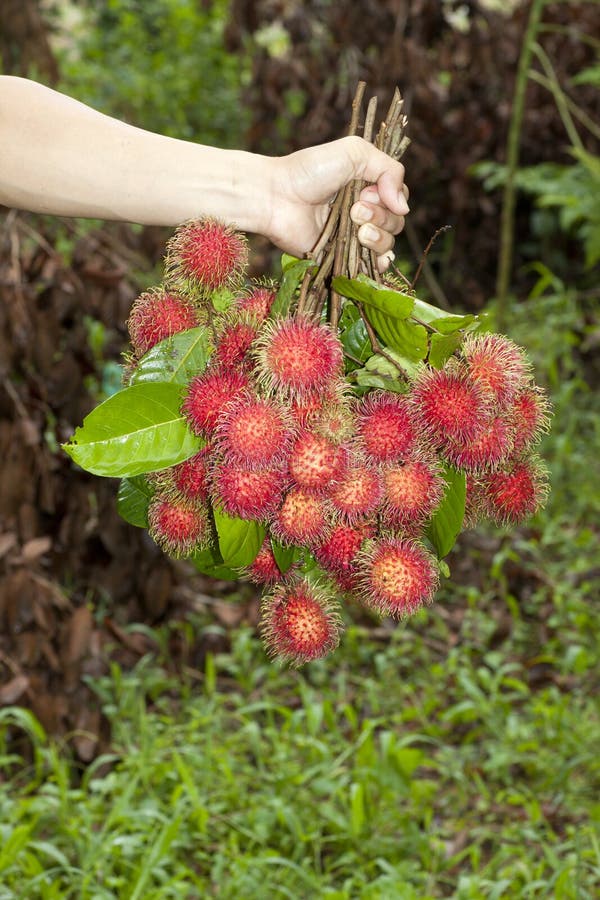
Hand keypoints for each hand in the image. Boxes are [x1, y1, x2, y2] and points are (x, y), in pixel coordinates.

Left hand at [265, 135, 408, 269]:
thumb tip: (404, 207)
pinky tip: (365, 246)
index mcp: (367, 187)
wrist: (277, 197)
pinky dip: (377, 260)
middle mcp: (363, 212)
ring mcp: (353, 236)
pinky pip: (372, 266)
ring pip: (387, 244)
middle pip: (396, 223)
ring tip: (354, 224)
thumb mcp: (355, 153)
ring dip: (377, 234)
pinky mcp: (342, 257)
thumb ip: (389, 170)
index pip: (398, 199)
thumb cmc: (310, 171)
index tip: (367, 191)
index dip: (391, 197)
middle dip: (381, 216)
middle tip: (355, 209)